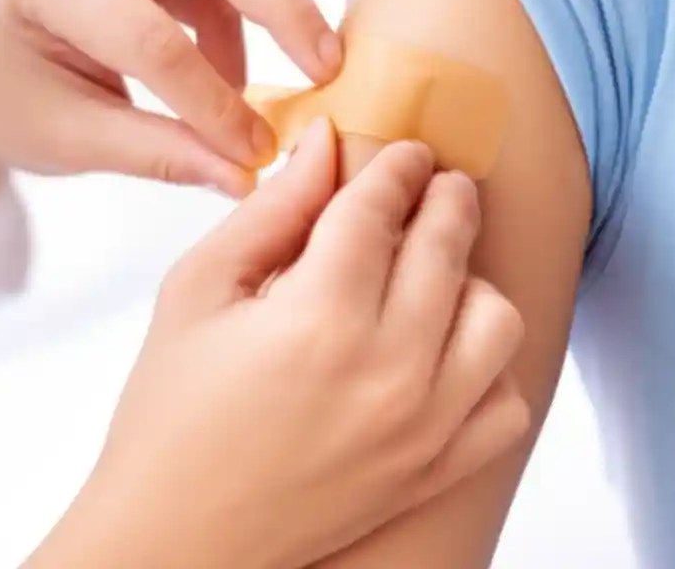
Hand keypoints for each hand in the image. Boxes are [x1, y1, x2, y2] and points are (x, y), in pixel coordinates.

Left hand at [0, 0, 340, 264]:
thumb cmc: (12, 105)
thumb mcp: (72, 141)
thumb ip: (157, 154)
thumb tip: (245, 177)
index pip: (150, 37)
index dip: (212, 101)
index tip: (257, 154)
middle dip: (282, 8)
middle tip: (327, 71)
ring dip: (270, 8)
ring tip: (275, 84)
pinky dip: (243, 13)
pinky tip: (228, 73)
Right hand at [27, 121, 528, 568]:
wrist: (177, 536)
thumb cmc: (169, 414)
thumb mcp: (196, 294)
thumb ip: (268, 214)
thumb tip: (324, 146)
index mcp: (318, 317)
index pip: (380, 208)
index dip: (395, 165)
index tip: (404, 150)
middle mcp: (389, 369)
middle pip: (448, 248)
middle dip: (446, 197)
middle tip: (434, 182)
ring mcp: (422, 427)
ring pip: (496, 319)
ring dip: (471, 279)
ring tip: (434, 272)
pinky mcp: (433, 471)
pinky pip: (504, 401)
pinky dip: (487, 365)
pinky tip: (442, 350)